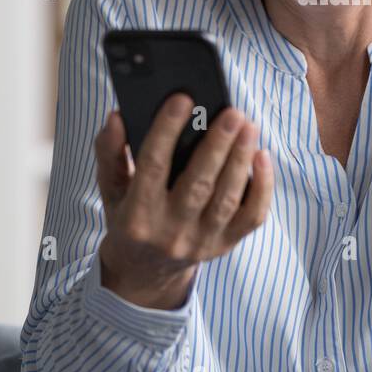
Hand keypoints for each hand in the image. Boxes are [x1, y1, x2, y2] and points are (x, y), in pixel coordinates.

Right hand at [94, 94, 273, 309]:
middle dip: (218, 145)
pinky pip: (251, 217)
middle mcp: (169, 233)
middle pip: (198, 184)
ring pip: (226, 198)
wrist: (145, 271)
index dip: (166, 131)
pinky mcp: (225, 246)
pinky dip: (262, 187)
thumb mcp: (111, 188)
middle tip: (232, 112)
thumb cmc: (128, 217)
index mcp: (137, 216)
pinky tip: (262, 156)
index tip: (182, 99)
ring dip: (241, 159)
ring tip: (249, 126)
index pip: (152, 167)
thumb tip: (116, 117)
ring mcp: (201, 243)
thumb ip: (109, 151)